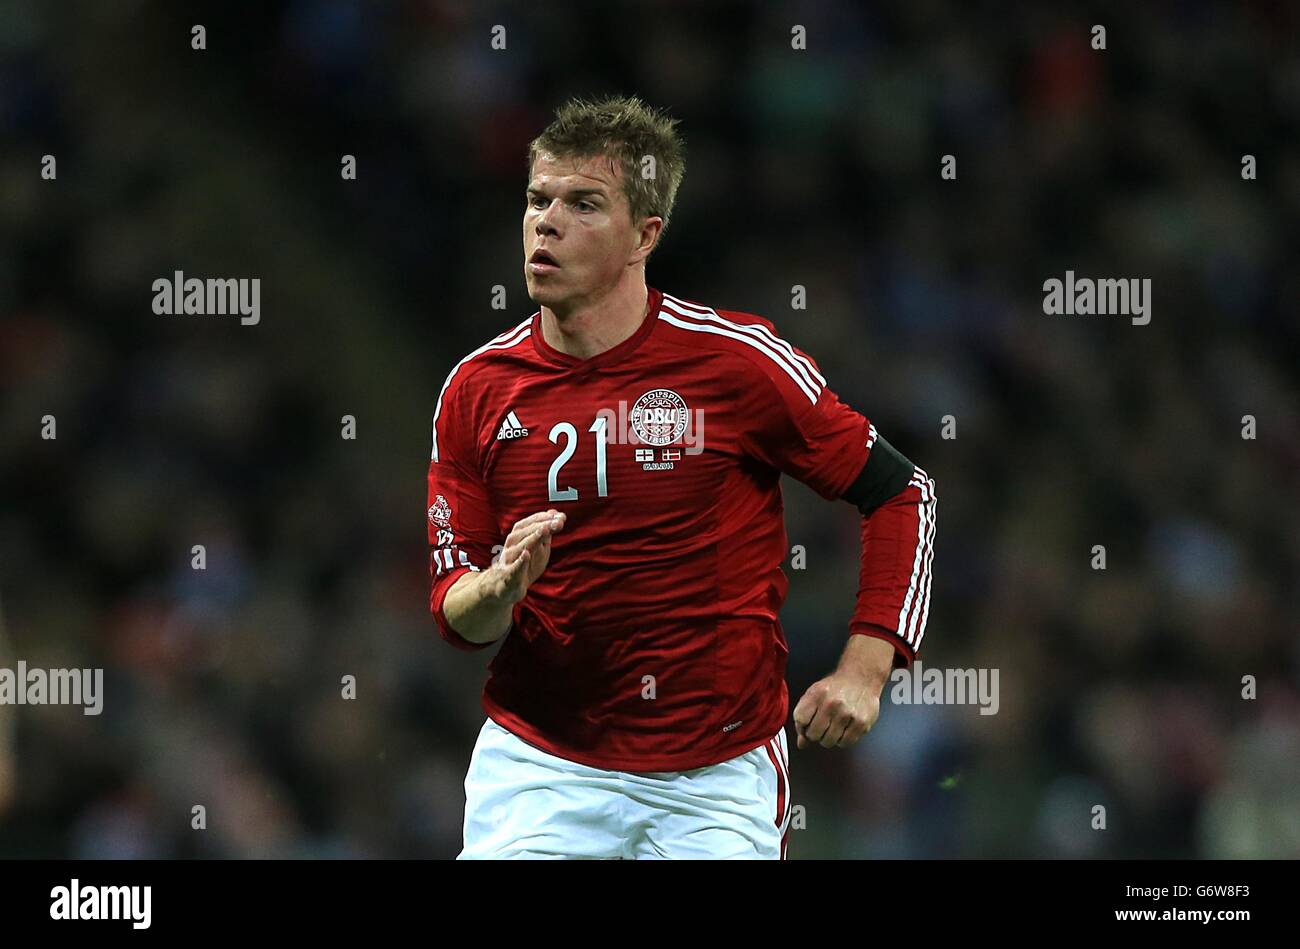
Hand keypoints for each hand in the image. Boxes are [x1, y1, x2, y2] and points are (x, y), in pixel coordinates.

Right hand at [482, 509, 565, 604]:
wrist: (506, 588)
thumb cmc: (525, 565)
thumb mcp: (539, 548)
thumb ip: (547, 532)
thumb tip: (558, 514)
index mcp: (518, 536)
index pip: (530, 523)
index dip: (544, 518)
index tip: (560, 516)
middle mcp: (512, 545)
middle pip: (525, 532)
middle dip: (543, 525)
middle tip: (557, 522)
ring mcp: (509, 560)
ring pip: (521, 547)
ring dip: (533, 537)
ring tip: (545, 530)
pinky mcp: (509, 576)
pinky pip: (514, 568)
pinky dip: (520, 561)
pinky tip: (526, 554)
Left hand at [792, 634, 895, 748]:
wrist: (861, 677)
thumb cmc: (836, 687)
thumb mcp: (815, 694)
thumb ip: (804, 716)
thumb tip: (801, 743)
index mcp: (816, 694)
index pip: (800, 719)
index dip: (801, 726)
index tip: (807, 725)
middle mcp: (831, 704)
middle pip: (813, 734)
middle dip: (815, 734)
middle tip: (822, 726)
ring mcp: (847, 714)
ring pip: (828, 742)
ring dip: (829, 738)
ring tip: (834, 726)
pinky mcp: (861, 723)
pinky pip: (845, 743)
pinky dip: (843, 740)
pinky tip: (844, 729)